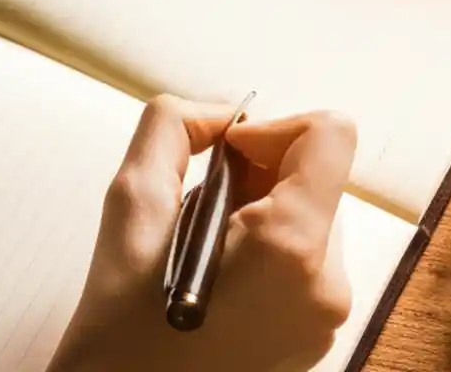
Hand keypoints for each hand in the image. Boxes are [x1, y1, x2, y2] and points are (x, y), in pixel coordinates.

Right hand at [48, 95, 356, 371]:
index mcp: (291, 248)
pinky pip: (306, 260)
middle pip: (318, 176)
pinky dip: (266, 250)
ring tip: (205, 250)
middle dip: (260, 175)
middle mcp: (326, 284)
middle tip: (200, 208)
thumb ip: (173, 128)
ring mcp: (326, 316)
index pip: (330, 134)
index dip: (273, 127)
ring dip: (261, 212)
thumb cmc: (120, 338)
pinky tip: (219, 279)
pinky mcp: (316, 334)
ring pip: (310, 216)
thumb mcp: (131, 206)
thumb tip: (220, 113)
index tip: (227, 153)